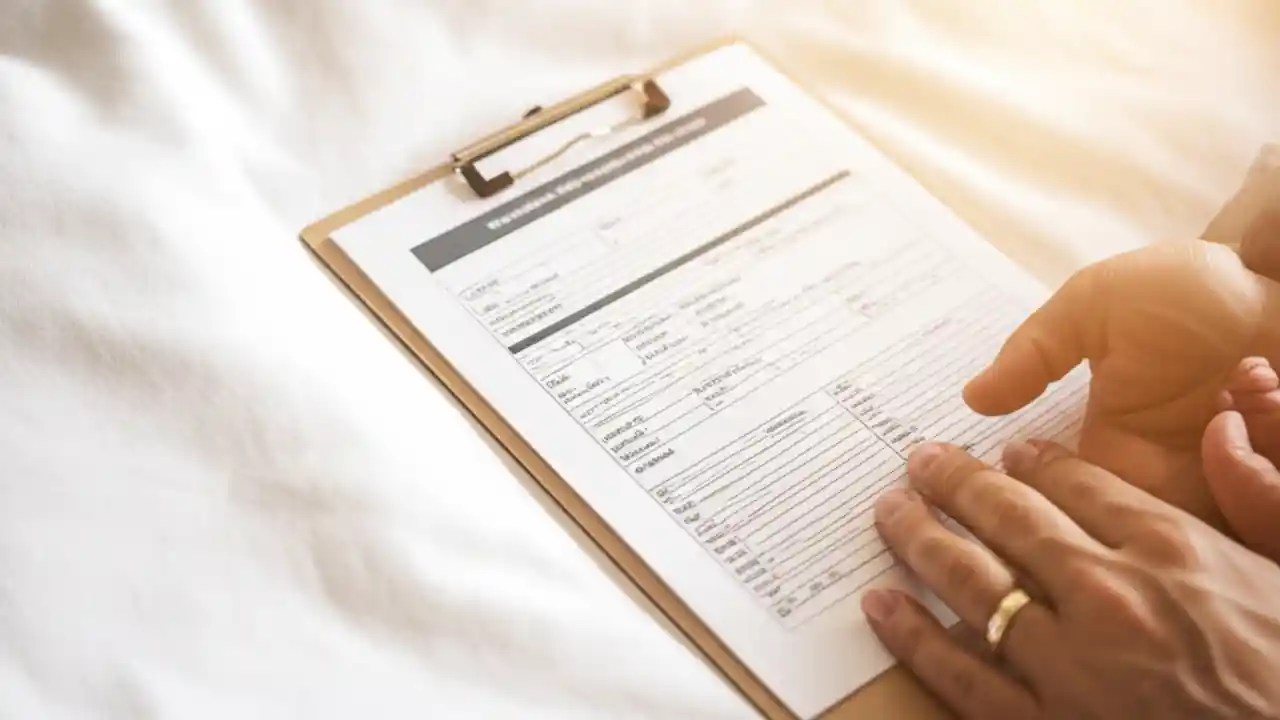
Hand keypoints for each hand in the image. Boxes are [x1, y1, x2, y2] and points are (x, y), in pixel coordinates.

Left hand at [863, 442, 1279, 718]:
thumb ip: (1259, 496)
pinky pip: (960, 673)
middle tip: (921, 461)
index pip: (1078, 484)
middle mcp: (1109, 594)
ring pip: (972, 582)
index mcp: (1173, 549)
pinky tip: (882, 604)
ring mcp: (1069, 664)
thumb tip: (1221, 429)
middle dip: (956, 482)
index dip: (1033, 462)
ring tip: (891, 510)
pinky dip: (913, 635)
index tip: (1006, 452)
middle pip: (1009, 518)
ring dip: (921, 538)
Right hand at [964, 238, 1279, 522]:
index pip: (1072, 516)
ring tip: (1244, 383)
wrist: (1277, 278)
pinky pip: (1267, 515)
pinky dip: (1269, 466)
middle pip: (1150, 545)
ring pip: (1220, 532)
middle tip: (1211, 416)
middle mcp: (1166, 489)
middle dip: (1183, 486)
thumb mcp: (1094, 308)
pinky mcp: (1271, 489)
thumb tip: (970, 399)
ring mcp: (1222, 495)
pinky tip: (1265, 389)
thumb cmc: (1185, 293)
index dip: (1070, 511)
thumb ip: (1035, 354)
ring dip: (1239, 461)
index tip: (1084, 469)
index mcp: (1111, 457)